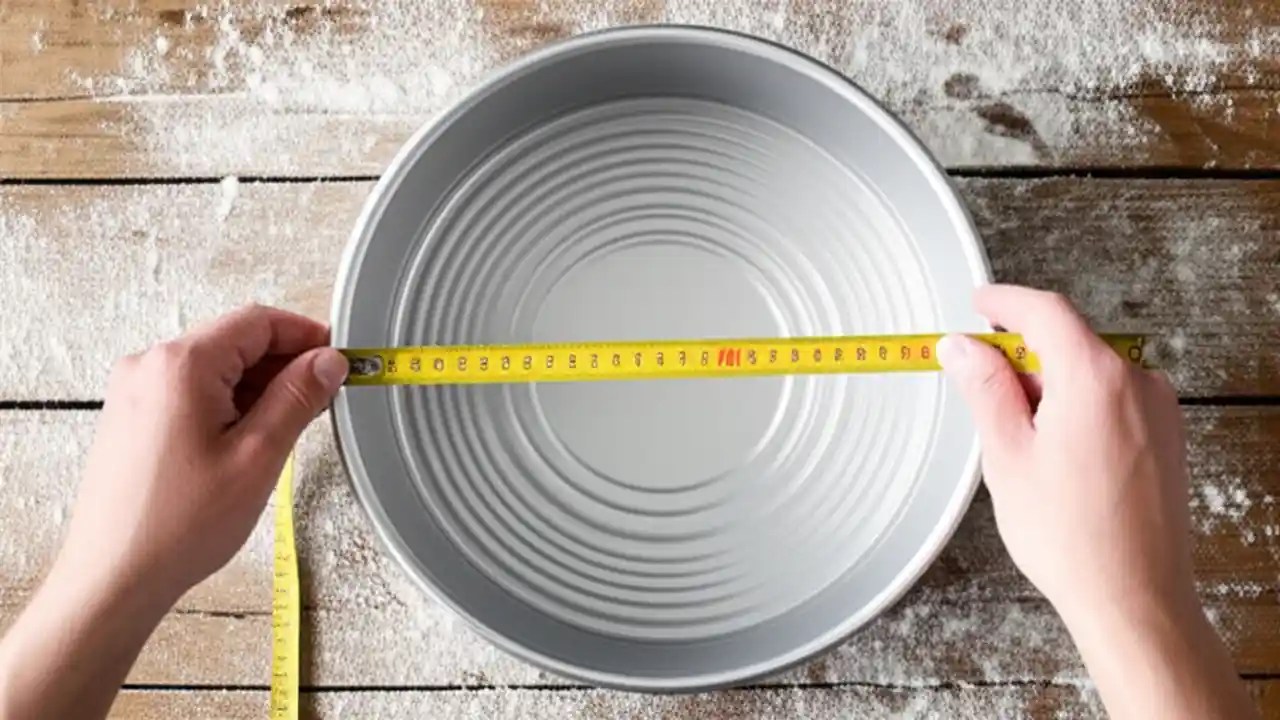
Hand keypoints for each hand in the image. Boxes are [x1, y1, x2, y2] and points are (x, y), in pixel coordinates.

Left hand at [0, 305, 348, 719]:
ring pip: (214, 367)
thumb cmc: (179, 525)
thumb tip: (328, 361)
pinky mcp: (131, 417)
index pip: (257, 321)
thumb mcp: (258, 457)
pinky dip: (228, 402)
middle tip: (323, 398)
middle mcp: (150, 367)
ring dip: (257, 385)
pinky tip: (249, 439)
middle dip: (284, 362)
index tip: (339, 359)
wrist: (113, 578)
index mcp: (181, 365)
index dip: (306, 334)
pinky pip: (190, 390)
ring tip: (287, 427)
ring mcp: (135, 392)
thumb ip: (297, 398)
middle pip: (234, 340)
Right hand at [937, 284, 1255, 719]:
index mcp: (1095, 379)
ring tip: (1021, 447)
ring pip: (1089, 374)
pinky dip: (1077, 409)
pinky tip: (1055, 456)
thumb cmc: (1073, 537)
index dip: (1005, 302)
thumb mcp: (1006, 455)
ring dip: (1048, 389)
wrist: (1133, 597)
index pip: (1046, 312)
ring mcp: (1158, 412)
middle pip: (1067, 343)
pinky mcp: (1165, 438)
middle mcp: (1137, 385)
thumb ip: (984, 389)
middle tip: (980, 392)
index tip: (979, 303)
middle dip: (1020, 358)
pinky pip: (1113, 401)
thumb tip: (962, 347)